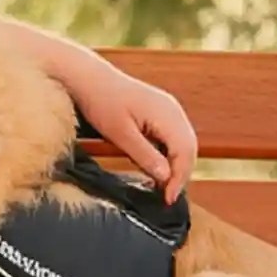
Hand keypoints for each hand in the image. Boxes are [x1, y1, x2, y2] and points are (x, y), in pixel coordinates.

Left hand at [69, 67, 196, 203]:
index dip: (179, 178)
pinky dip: (170, 154)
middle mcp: (173, 110)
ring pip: (183, 143)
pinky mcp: (159, 111)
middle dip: (181, 174)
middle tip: (166, 197)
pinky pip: (173, 136)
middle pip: (188, 148)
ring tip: (163, 187)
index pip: (185, 152)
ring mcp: (168, 109)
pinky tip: (158, 166)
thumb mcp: (120, 133)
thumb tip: (166, 177)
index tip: (167, 199)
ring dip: (176, 165)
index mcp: (166, 113)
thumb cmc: (100, 101)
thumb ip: (145, 155)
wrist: (87, 77)